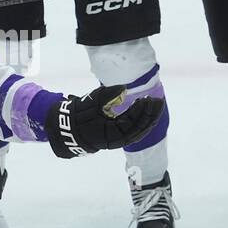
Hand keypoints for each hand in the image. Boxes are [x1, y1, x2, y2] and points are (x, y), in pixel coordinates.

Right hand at [45, 85, 164, 158]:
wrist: (70, 131)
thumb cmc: (80, 117)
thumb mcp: (91, 102)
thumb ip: (107, 94)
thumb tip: (124, 88)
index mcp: (112, 133)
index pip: (132, 122)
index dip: (141, 111)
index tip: (146, 98)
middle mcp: (119, 139)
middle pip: (140, 128)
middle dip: (150, 114)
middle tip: (157, 100)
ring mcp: (121, 139)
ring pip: (140, 130)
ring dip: (149, 117)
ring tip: (156, 104)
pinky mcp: (121, 136)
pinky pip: (136, 130)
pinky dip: (143, 121)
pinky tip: (147, 110)